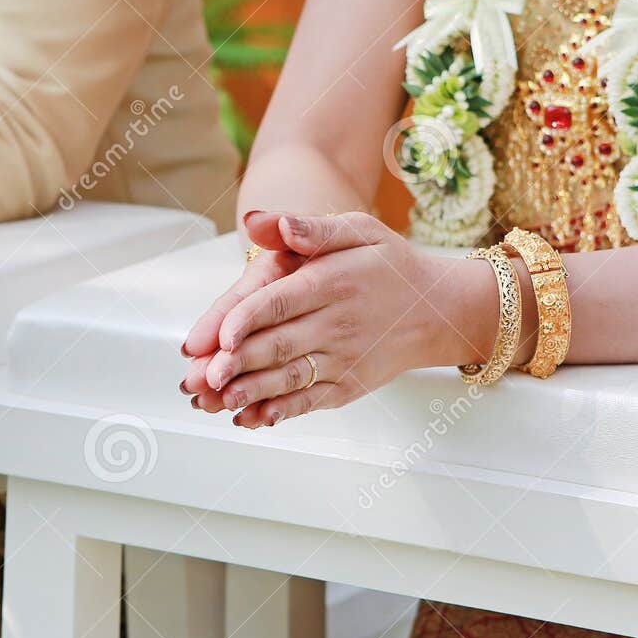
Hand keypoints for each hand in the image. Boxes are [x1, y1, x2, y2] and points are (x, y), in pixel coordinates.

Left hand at [183, 212, 497, 428]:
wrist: (439, 311)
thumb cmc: (390, 266)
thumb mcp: (358, 231)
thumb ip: (309, 228)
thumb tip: (263, 220)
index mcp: (333, 282)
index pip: (280, 301)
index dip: (245, 319)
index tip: (219, 338)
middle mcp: (337, 324)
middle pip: (277, 346)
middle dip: (234, 364)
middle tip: (198, 378)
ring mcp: (343, 360)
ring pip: (288, 379)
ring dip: (247, 393)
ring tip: (212, 401)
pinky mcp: (347, 386)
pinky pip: (308, 402)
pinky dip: (277, 413)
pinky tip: (248, 417)